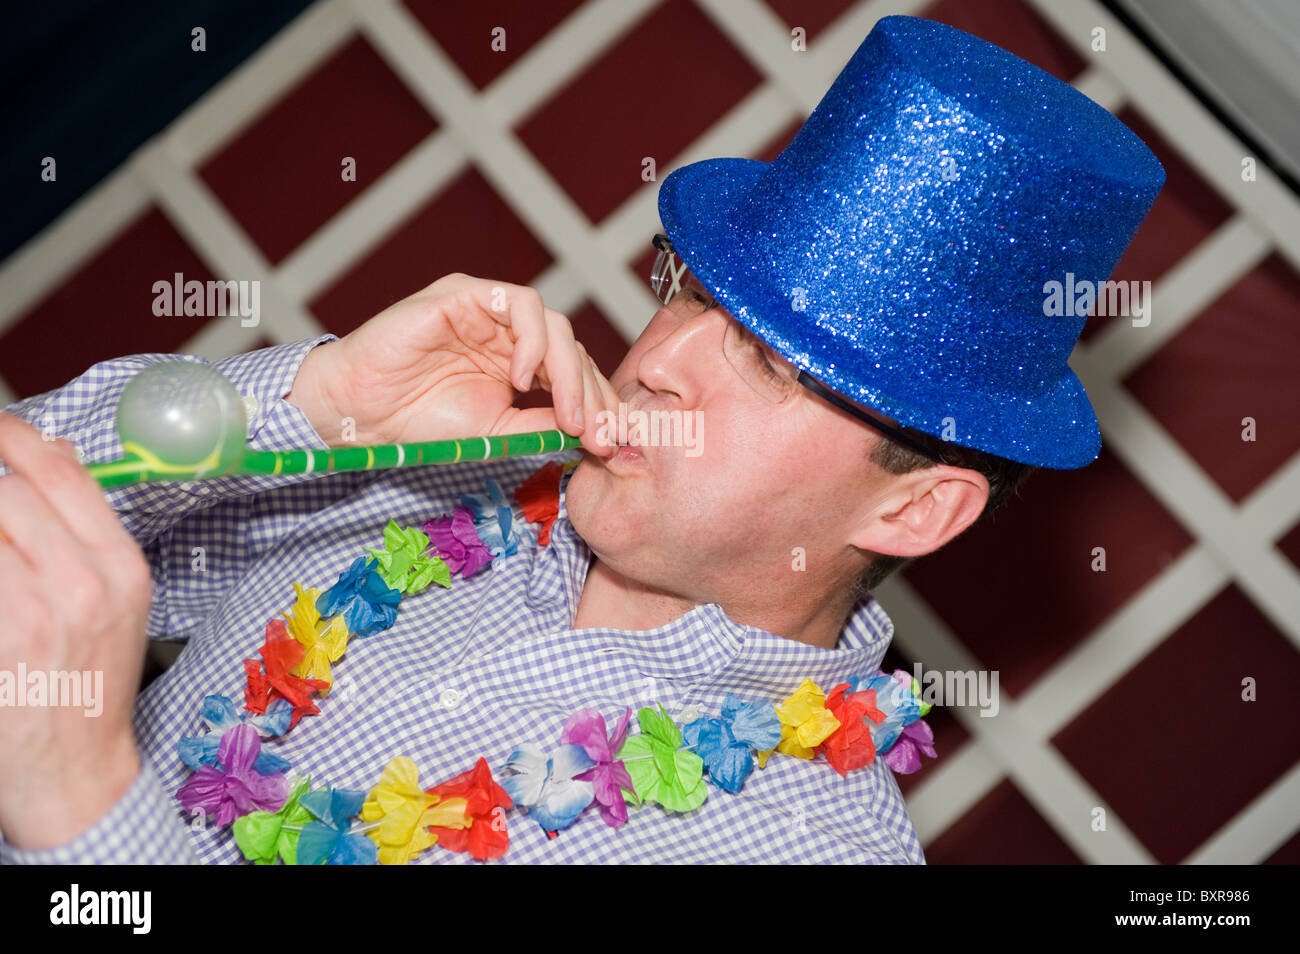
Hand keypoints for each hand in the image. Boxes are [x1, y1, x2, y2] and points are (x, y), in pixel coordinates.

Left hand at [0, 413, 148, 848]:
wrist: (75, 772)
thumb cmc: (92, 686)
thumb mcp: (117, 600)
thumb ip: (87, 528)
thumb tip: (56, 454)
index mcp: (120, 568)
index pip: (60, 474)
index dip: (14, 438)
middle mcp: (83, 587)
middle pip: (8, 497)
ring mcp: (32, 618)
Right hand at [287, 274, 620, 455]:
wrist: (360, 414)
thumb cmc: (420, 423)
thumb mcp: (499, 433)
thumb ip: (544, 425)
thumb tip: (600, 434)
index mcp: (520, 363)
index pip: (575, 375)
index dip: (599, 407)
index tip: (612, 445)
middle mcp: (510, 334)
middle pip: (573, 350)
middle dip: (593, 396)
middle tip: (600, 436)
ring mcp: (489, 311)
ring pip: (555, 325)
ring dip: (570, 373)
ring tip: (567, 415)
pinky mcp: (466, 294)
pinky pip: (519, 304)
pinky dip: (533, 341)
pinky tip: (523, 379)